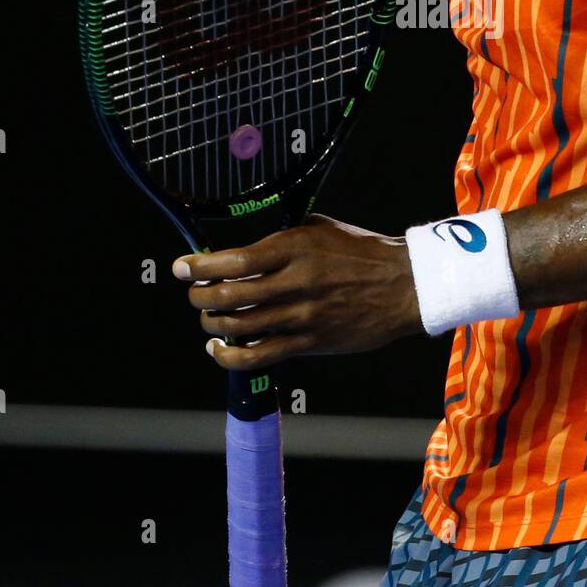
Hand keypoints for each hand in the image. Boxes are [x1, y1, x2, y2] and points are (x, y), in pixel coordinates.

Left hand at [172, 213, 423, 368]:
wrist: (404, 286)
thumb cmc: (363, 253)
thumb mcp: (322, 229)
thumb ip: (285, 237)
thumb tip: (249, 244)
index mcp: (295, 248)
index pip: (235, 260)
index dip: (200, 265)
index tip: (182, 266)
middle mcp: (294, 283)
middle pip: (228, 295)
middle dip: (199, 296)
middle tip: (194, 292)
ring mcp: (301, 316)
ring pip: (238, 326)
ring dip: (211, 324)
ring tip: (207, 318)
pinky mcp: (309, 342)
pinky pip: (259, 356)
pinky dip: (230, 356)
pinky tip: (219, 349)